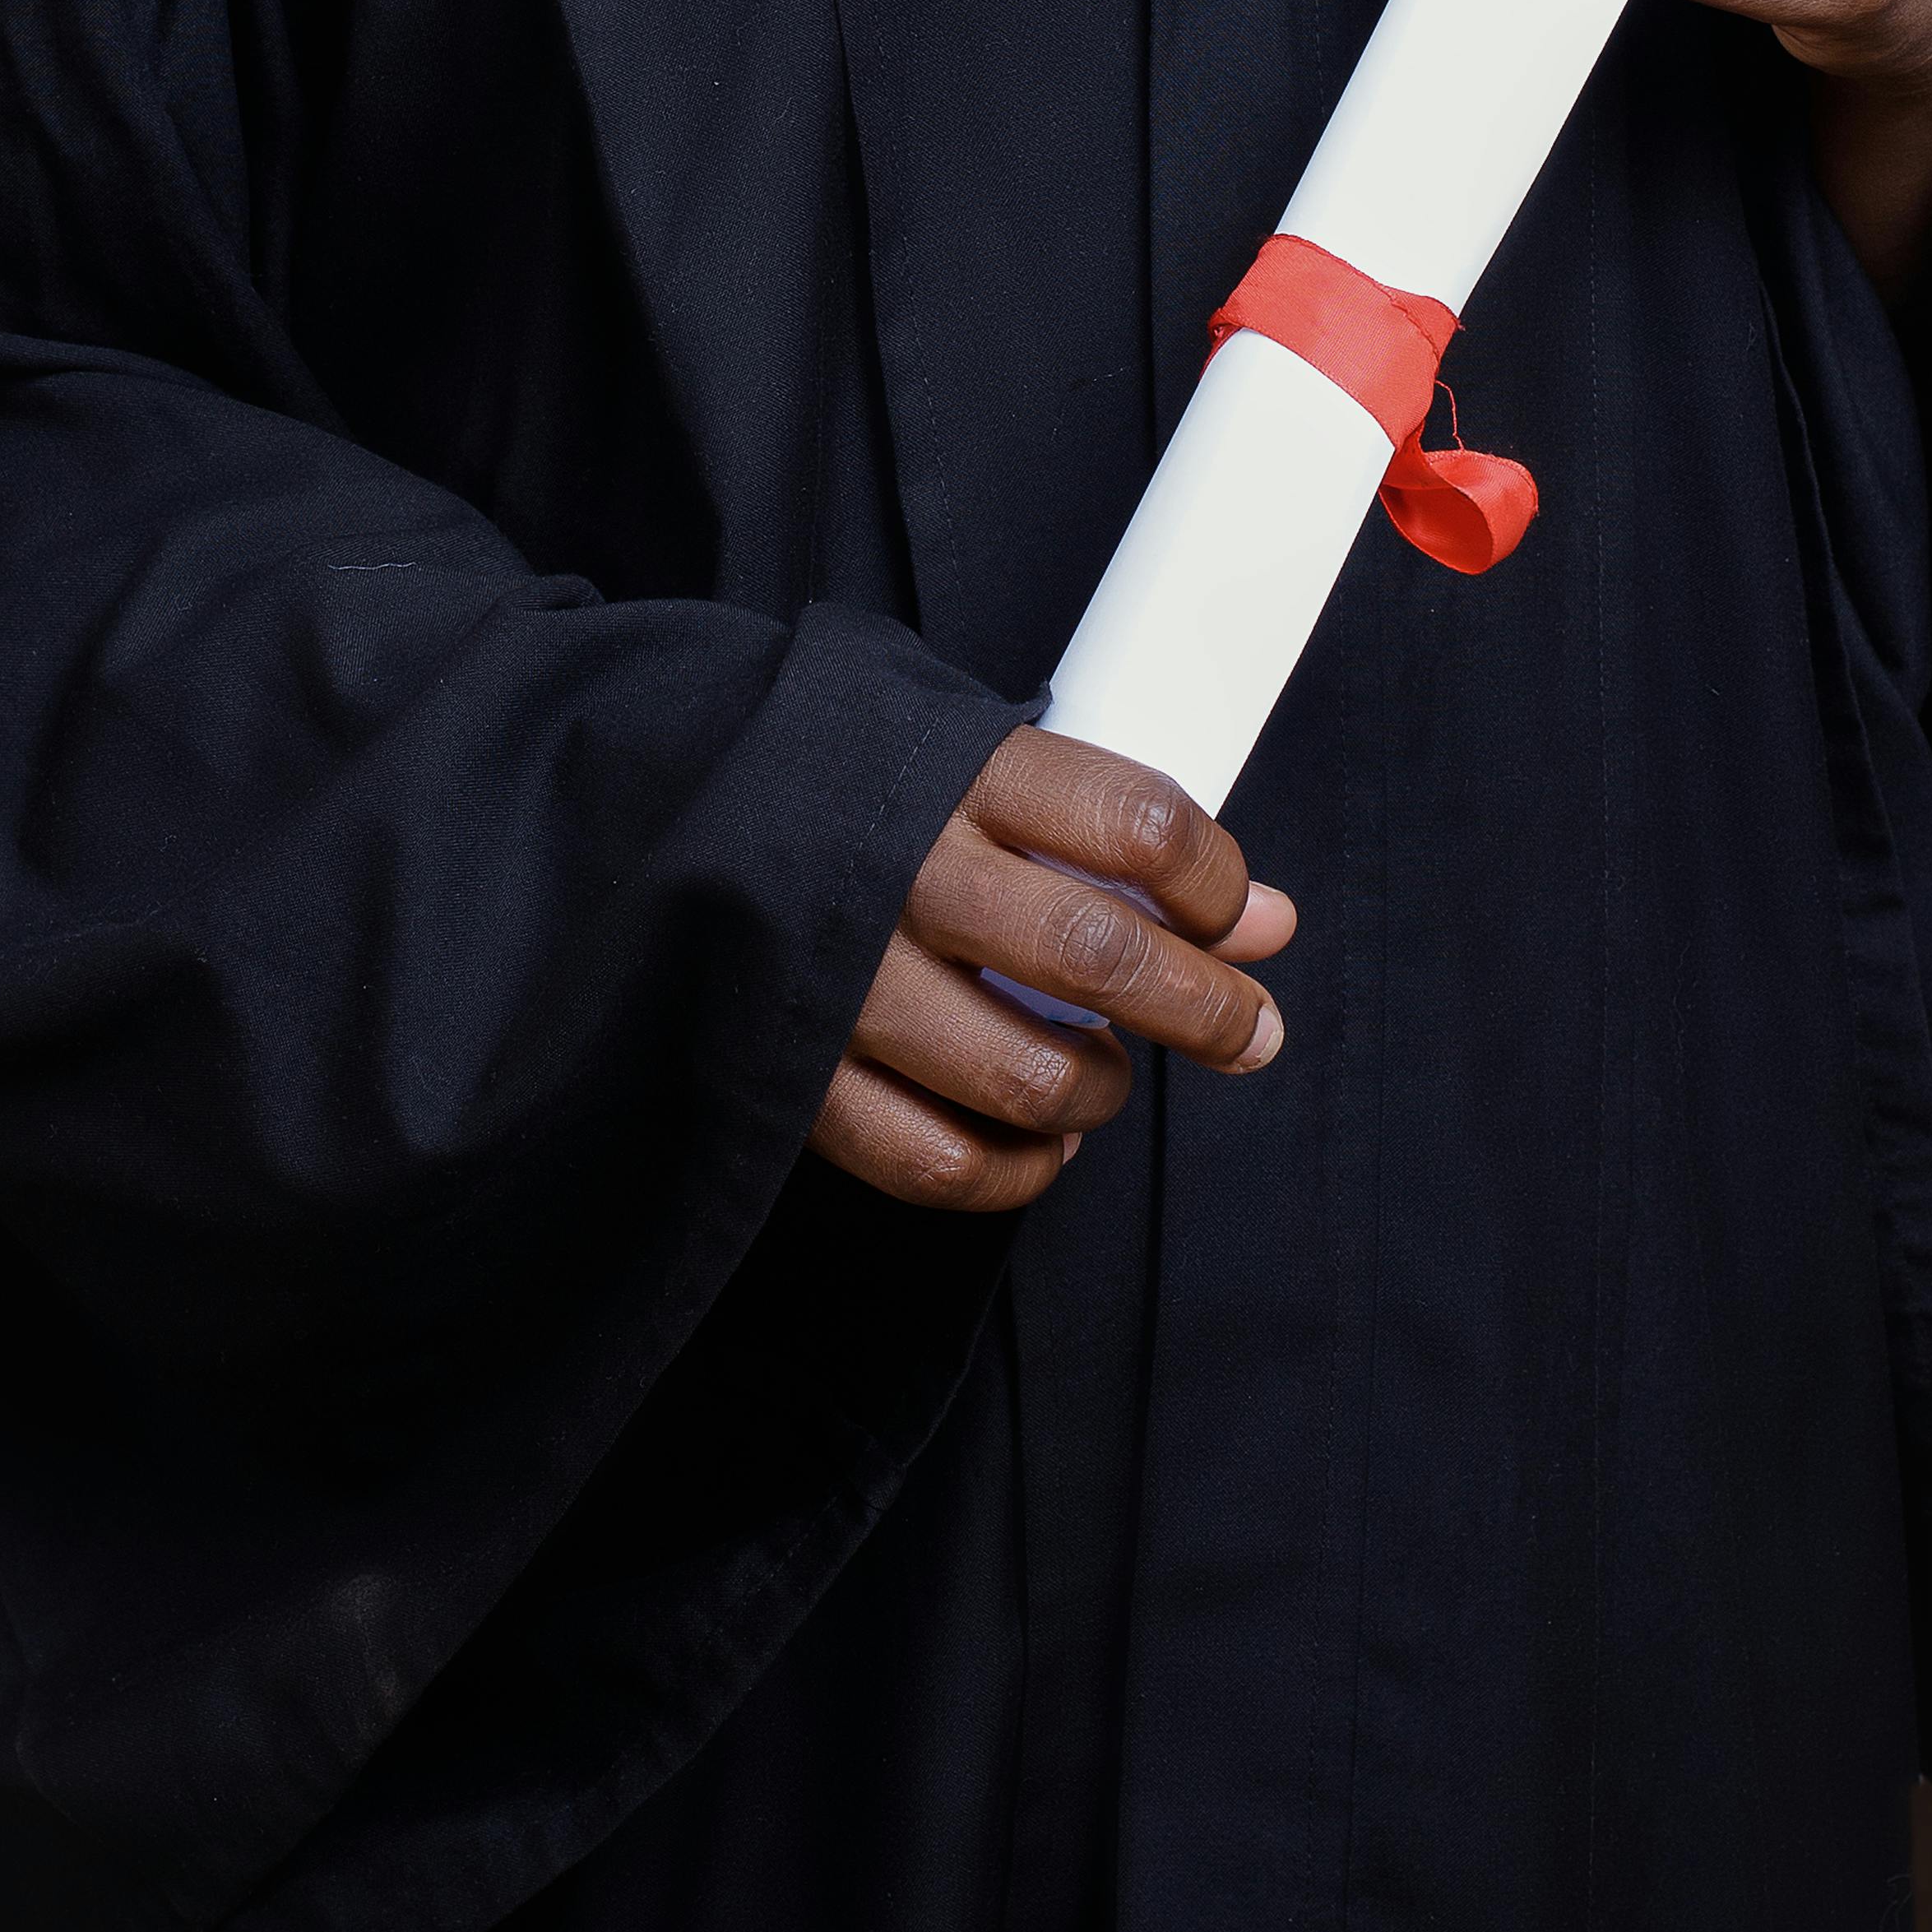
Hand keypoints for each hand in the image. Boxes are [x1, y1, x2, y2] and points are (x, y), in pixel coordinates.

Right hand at [809, 726, 1297, 1216]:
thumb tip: (1265, 924)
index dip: (1215, 884)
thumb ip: (1113, 835)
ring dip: (1099, 1093)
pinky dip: (1016, 1171)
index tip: (1236, 917)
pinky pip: (938, 1161)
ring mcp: (845, 980)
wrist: (666, 795)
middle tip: (1247, 1031)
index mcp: (957, 772)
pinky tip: (1039, 1141)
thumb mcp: (981, 760)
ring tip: (1102, 1075)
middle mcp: (904, 870)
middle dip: (1204, 1011)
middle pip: (1098, 958)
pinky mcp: (795, 1075)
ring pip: (1028, 1078)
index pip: (1138, 825)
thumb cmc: (860, 782)